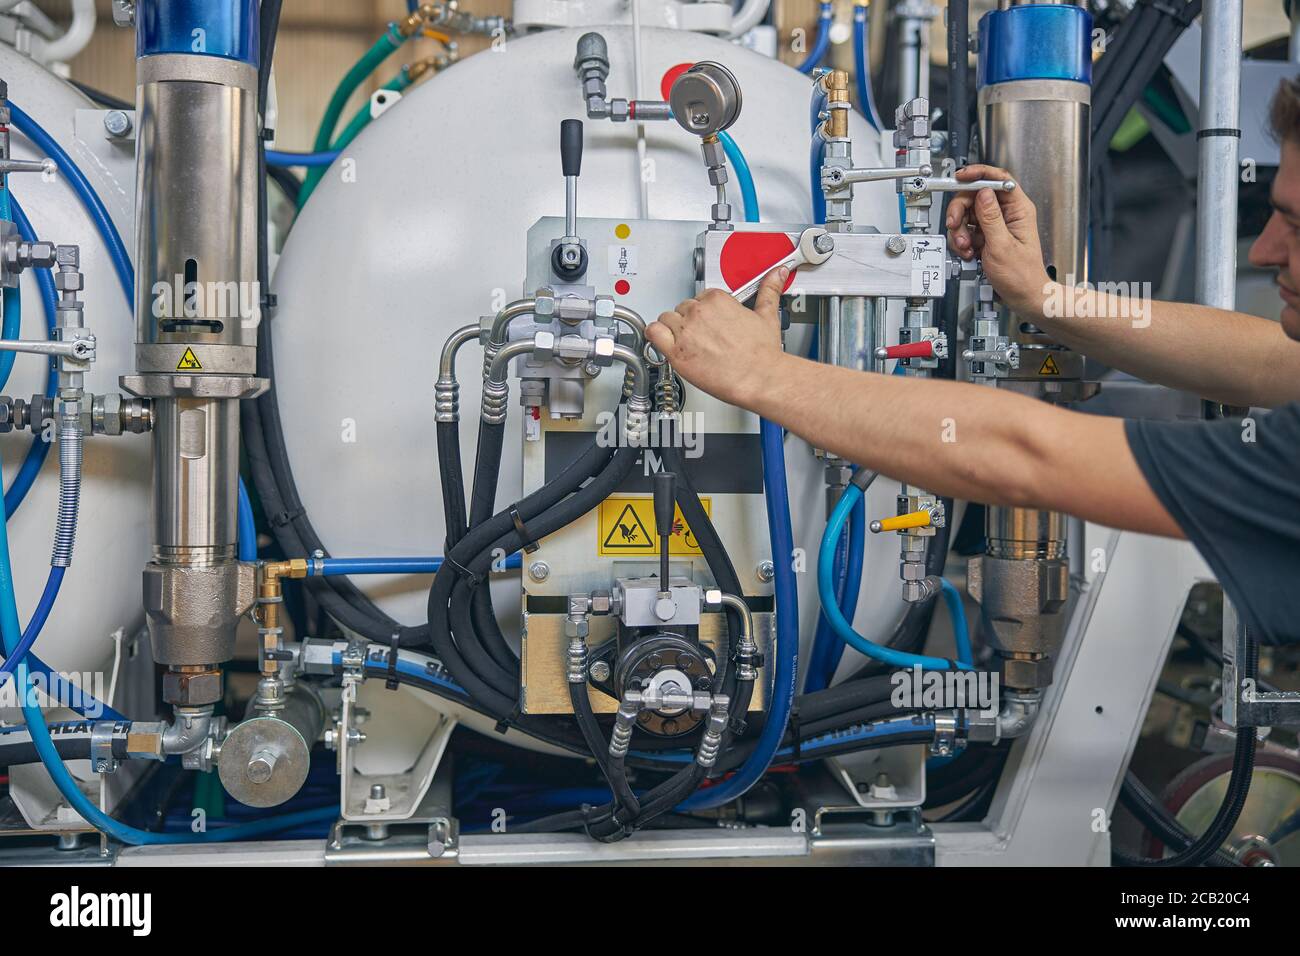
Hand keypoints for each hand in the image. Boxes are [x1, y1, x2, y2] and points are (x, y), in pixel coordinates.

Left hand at [646, 266, 788, 408]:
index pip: (699, 298)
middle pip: (682, 309)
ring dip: (673, 329)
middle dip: (689, 321)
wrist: (759, 378)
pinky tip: (665, 341)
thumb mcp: (767, 315)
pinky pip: (653, 334)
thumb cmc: (762, 353)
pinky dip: (655, 336)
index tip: (709, 323)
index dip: (703, 312)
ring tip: (686, 341)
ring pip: (666, 319)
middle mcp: (698, 312)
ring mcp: (686, 331)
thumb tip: (777, 274)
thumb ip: (769, 290)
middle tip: (701, 336)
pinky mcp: (676, 352)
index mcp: (717, 299)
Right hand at [945, 164, 1052, 313]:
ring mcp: (995, 225)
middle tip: (954, 225)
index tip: (961, 177)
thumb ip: (990, 217)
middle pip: (975, 197)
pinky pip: (966, 231)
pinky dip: (962, 242)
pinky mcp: (986, 237)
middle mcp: (1007, 214)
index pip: (998, 179)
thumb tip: (983, 193)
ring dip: (960, 232)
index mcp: (1018, 209)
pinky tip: (968, 253)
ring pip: (967, 215)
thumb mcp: (1002, 245)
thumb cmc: (1021, 276)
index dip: (978, 175)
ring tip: (965, 247)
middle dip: (960, 212)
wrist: (1023, 296)